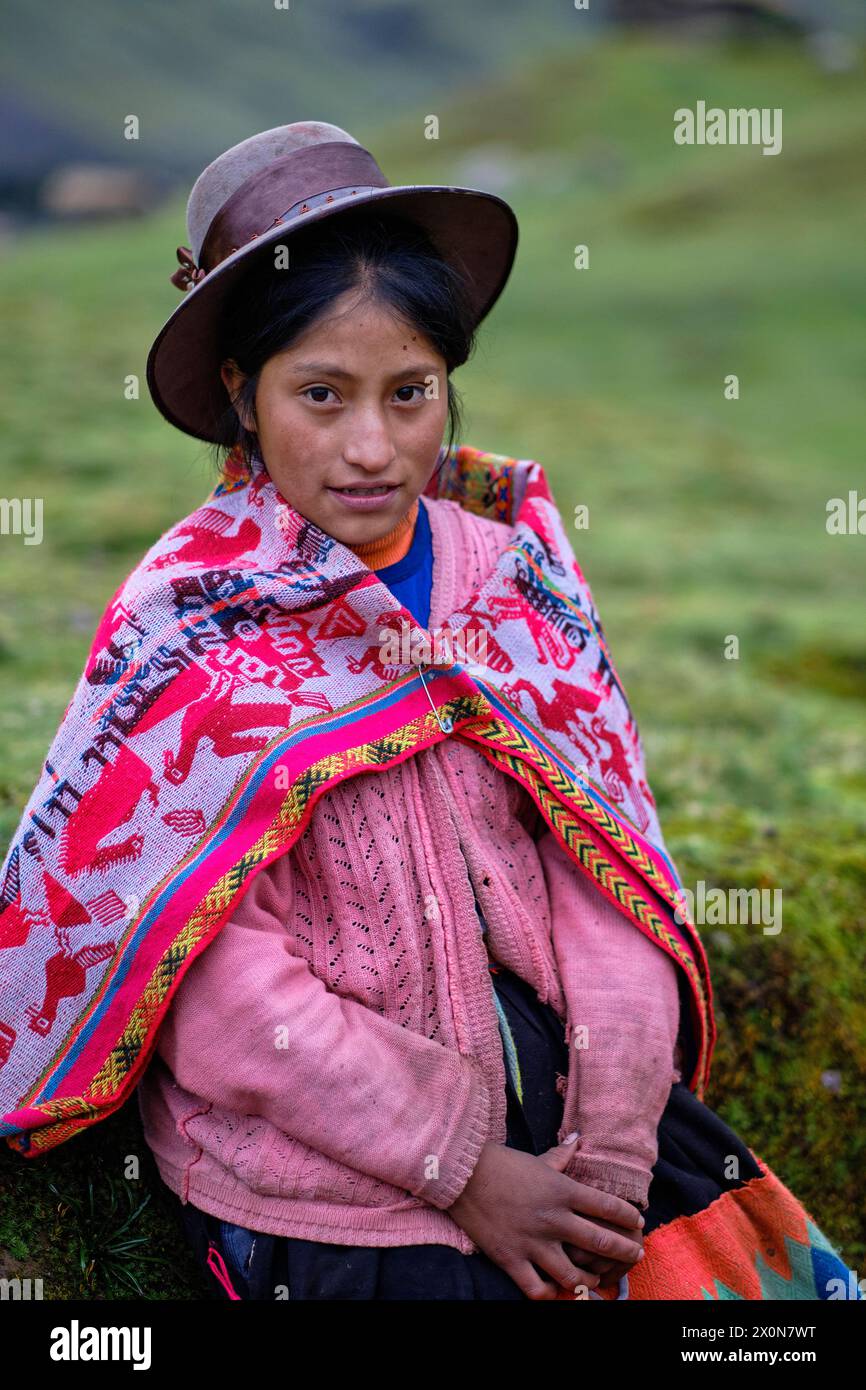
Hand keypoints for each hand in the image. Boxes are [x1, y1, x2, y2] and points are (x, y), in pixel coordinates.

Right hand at [446, 1136, 644, 1299]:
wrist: (463, 1174)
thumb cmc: (503, 1164)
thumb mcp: (538, 1159)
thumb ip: (562, 1155)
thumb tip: (579, 1138)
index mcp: (563, 1190)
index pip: (609, 1207)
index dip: (629, 1218)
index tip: (638, 1223)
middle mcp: (553, 1218)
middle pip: (602, 1242)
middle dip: (625, 1252)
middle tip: (635, 1256)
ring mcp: (532, 1242)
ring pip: (573, 1275)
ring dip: (589, 1281)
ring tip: (595, 1281)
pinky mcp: (511, 1259)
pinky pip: (537, 1290)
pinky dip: (550, 1294)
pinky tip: (555, 1290)